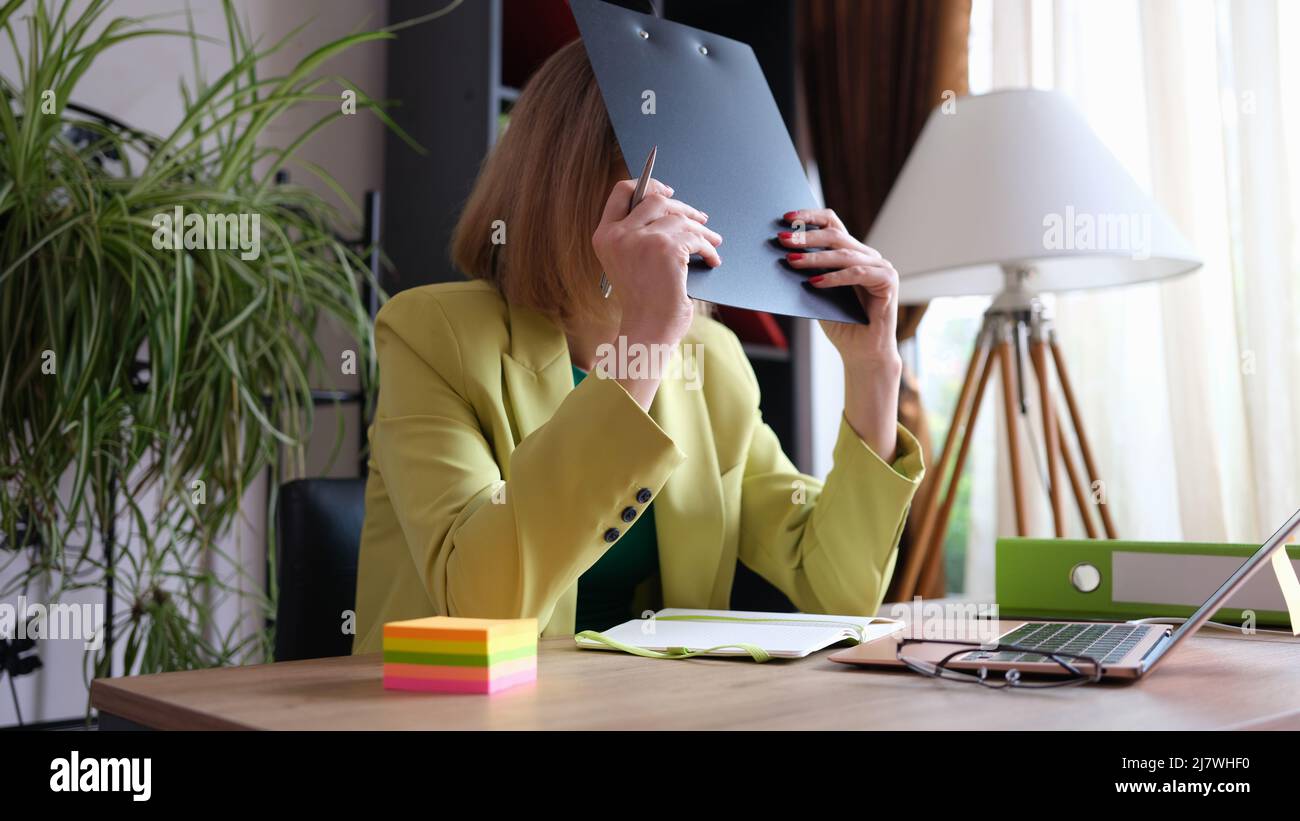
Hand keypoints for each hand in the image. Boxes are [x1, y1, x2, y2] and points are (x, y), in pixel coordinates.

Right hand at [592, 178, 721, 344]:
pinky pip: (694, 237)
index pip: (621, 192)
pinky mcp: (665, 249)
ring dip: (701, 231)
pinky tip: (711, 259)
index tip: (667, 190)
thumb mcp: (630, 262)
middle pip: (655, 199)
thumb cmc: (644, 302)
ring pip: (679, 218)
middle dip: (683, 207)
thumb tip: (670, 208)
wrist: (648, 329)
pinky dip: (708, 248)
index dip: (647, 184)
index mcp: (604, 236)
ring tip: (712, 243)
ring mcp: (641, 239)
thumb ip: (637, 234)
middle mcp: (618, 234)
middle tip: (700, 218)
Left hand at [778, 207, 901, 457]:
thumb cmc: (840, 323)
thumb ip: (808, 272)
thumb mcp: (817, 293)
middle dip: (806, 236)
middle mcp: (868, 255)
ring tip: (791, 261)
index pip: (832, 224)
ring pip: (844, 254)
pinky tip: (814, 282)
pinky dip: (834, 278)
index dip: (810, 217)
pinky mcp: (887, 281)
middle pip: (836, 235)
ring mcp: (880, 266)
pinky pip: (858, 273)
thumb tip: (781, 254)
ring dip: (815, 257)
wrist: (862, 352)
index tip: (785, 217)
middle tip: (783, 239)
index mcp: (852, 253)